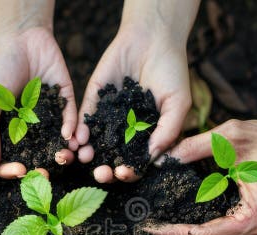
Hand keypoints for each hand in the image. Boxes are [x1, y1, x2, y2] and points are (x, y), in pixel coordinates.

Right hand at [0, 27, 77, 177]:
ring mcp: (47, 116)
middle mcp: (28, 128)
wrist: (20, 37)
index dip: (12, 170)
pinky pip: (71, 120)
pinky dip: (72, 129)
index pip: (7, 159)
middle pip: (35, 156)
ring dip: (63, 153)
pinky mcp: (65, 102)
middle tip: (47, 173)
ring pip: (57, 142)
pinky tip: (70, 135)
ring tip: (67, 156)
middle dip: (42, 167)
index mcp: (5, 131)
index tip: (21, 171)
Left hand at [76, 26, 190, 182]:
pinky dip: (80, 129)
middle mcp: (125, 130)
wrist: (154, 38)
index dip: (130, 170)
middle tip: (102, 174)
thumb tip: (153, 159)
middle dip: (105, 169)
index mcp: (146, 135)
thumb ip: (168, 131)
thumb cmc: (172, 71)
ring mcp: (109, 115)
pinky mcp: (94, 99)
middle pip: (112, 156)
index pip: (136, 160)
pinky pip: (85, 118)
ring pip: (95, 141)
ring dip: (88, 153)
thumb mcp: (178, 103)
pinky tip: (78, 138)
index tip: (125, 173)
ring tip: (85, 158)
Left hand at [147, 119, 256, 234]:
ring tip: (159, 225)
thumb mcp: (229, 138)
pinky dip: (203, 225)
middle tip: (147, 227)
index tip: (149, 227)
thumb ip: (193, 147)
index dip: (173, 233)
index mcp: (253, 218)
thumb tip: (162, 156)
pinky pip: (224, 229)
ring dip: (188, 232)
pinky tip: (182, 217)